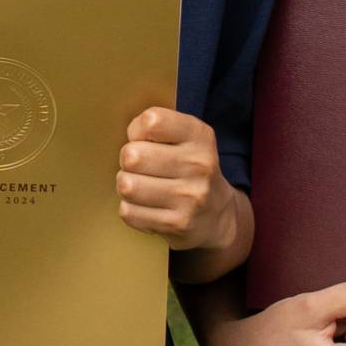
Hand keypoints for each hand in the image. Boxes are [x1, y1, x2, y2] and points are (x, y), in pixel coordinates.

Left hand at [116, 107, 248, 260]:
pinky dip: (131, 209)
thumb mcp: (185, 138)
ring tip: (141, 187)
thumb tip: (129, 137)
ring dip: (126, 186)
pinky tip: (148, 207)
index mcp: (199, 136)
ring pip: (127, 185)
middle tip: (140, 167)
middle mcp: (199, 165)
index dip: (136, 130)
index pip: (151, 121)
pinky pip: (129, 212)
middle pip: (132, 156)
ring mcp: (190, 197)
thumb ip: (157, 128)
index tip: (144, 140)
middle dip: (128, 161)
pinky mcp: (178, 224)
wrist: (218, 215)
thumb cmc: (189, 169)